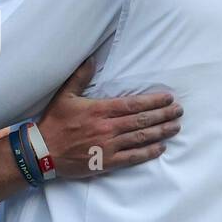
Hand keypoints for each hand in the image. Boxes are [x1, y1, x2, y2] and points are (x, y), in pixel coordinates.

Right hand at [36, 59, 180, 178]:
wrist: (43, 152)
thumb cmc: (54, 123)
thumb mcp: (64, 95)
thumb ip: (80, 76)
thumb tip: (91, 59)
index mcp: (100, 110)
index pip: (133, 104)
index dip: (153, 102)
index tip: (168, 98)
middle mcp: (108, 128)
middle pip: (142, 120)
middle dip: (164, 115)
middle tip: (179, 111)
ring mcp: (109, 146)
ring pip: (141, 137)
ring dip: (161, 132)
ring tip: (175, 127)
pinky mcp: (107, 162)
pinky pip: (133, 157)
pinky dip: (148, 152)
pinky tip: (161, 148)